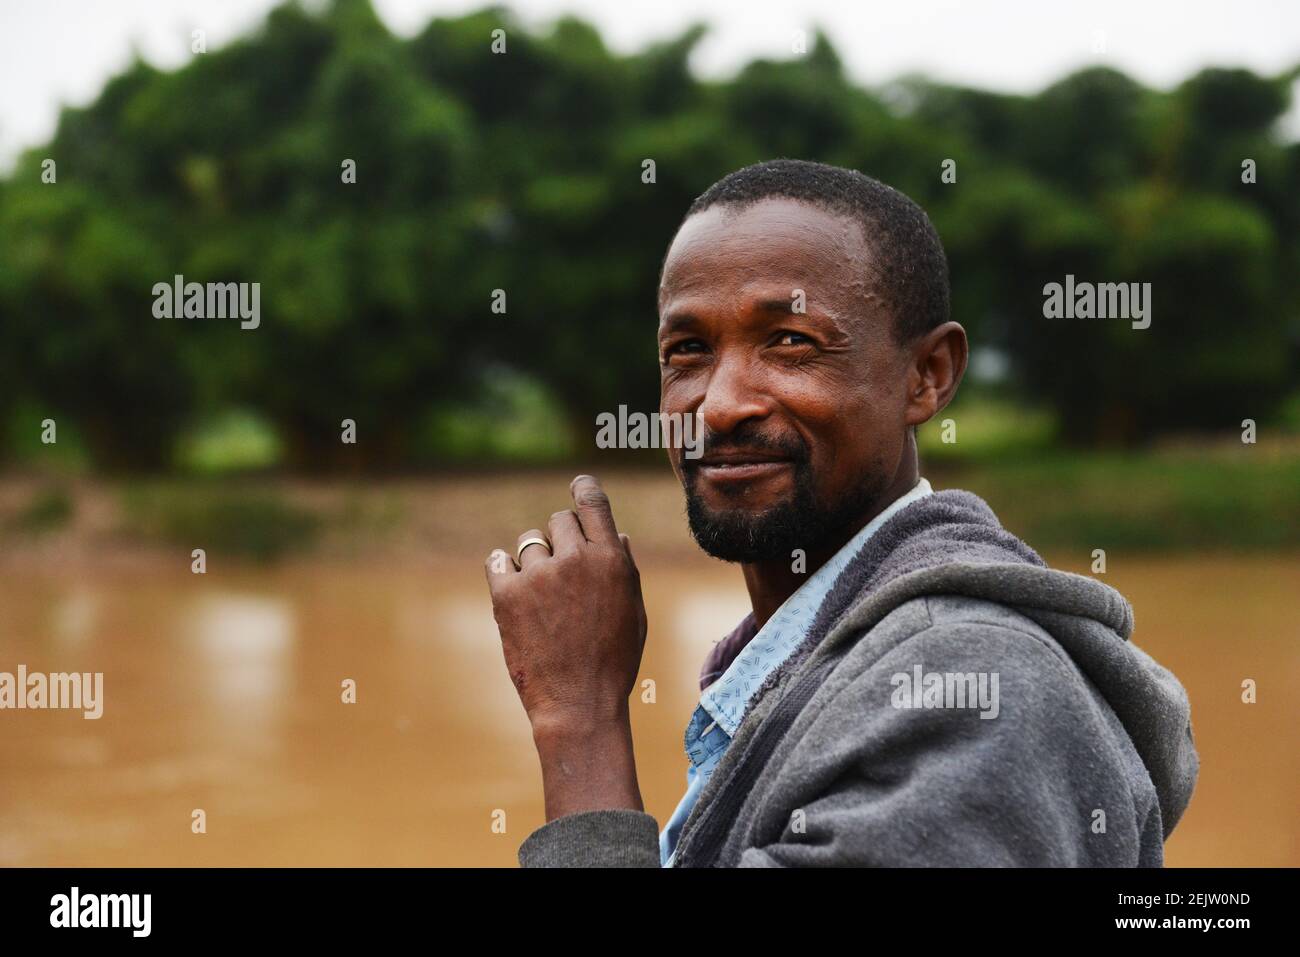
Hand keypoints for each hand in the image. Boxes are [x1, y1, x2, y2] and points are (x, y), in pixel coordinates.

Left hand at [485, 475, 647, 817]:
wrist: (578, 704)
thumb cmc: (613, 661)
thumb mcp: (633, 612)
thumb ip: (625, 568)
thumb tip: (617, 534)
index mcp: (611, 559)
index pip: (593, 503)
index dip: (584, 488)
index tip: (578, 484)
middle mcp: (576, 559)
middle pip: (558, 520)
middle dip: (560, 539)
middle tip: (561, 573)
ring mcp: (539, 575)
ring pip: (529, 543)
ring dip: (534, 562)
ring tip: (543, 601)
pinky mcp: (507, 594)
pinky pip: (498, 562)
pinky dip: (504, 573)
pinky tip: (514, 593)